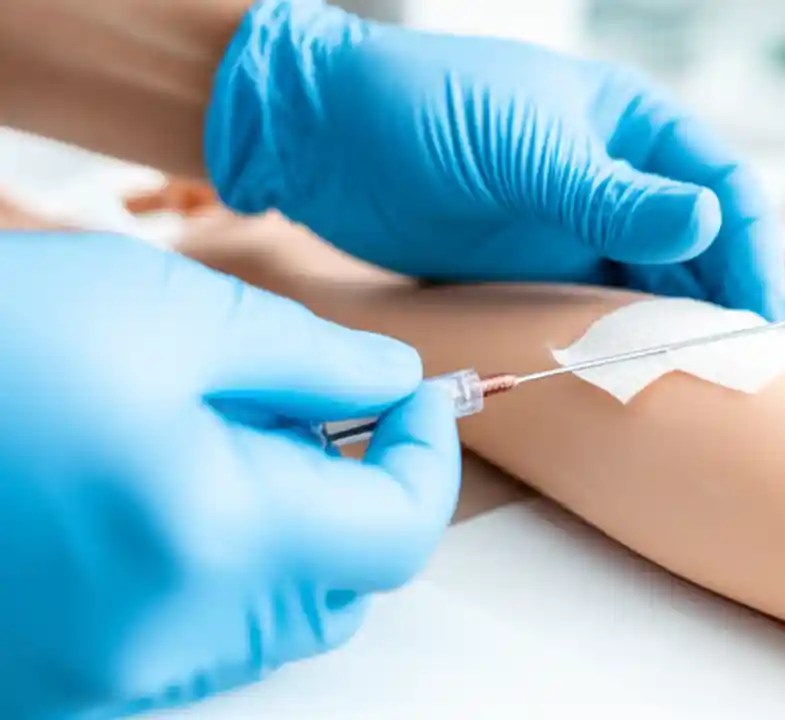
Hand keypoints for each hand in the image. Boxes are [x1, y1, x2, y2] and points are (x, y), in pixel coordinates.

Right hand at [0, 232, 459, 715]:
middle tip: (294, 408)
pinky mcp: (56, 685)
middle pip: (341, 585)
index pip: (398, 535)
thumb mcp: (170, 311)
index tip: (415, 399)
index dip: (426, 458)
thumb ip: (314, 360)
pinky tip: (147, 495)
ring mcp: (103, 678)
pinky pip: (188, 643)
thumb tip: (391, 385)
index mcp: (211, 538)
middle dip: (350, 492)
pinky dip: (209, 573)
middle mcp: (164, 638)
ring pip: (269, 619)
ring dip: (280, 533)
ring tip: (200, 443)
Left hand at [206, 0, 784, 319]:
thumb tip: (705, 223)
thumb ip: (615, 197)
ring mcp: (577, 226)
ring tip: (694, 380)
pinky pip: (595, 310)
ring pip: (651, 284)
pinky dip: (617, 340)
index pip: (722, 188)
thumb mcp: (526, 150)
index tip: (763, 317)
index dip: (751, 252)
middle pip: (697, 246)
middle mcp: (617, 177)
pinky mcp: (537, 269)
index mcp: (632, 125)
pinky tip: (630, 373)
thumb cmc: (422, 107)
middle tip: (739, 367)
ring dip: (673, 326)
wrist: (321, 137)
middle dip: (722, 300)